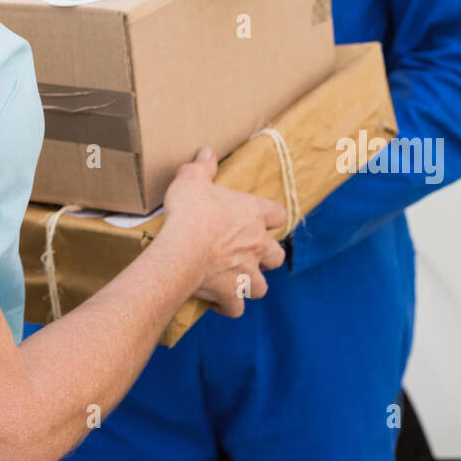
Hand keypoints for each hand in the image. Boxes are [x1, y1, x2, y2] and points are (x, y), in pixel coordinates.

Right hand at [162, 148, 286, 317]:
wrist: (182, 251)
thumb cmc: (190, 212)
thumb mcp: (191, 179)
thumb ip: (202, 166)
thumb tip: (206, 152)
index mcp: (252, 214)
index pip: (278, 214)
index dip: (270, 216)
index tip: (257, 218)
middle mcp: (256, 246)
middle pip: (276, 256)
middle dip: (266, 257)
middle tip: (246, 253)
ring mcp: (246, 273)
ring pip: (261, 286)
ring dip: (251, 284)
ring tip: (235, 280)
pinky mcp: (231, 294)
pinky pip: (236, 308)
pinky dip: (229, 306)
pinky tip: (218, 301)